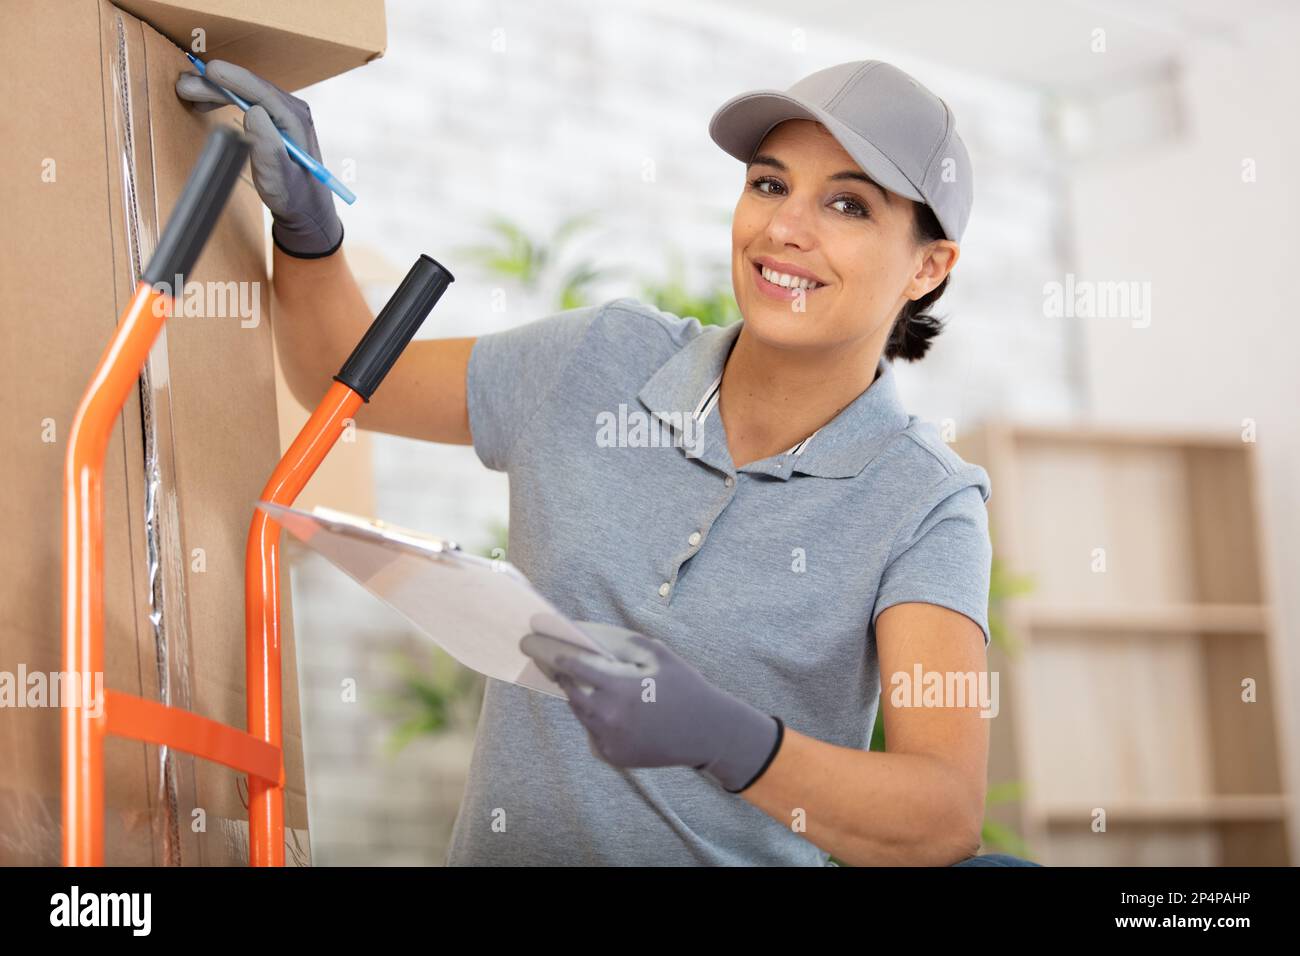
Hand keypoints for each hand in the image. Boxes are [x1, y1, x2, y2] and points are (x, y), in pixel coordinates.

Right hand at [175, 60, 342, 256]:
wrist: (305, 206)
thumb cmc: (293, 195)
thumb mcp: (279, 178)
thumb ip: (269, 147)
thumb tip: (253, 111)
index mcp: (296, 121)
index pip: (262, 92)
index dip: (234, 79)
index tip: (209, 70)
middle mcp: (293, 110)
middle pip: (249, 88)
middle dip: (215, 84)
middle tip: (184, 86)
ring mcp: (284, 112)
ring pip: (245, 91)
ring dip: (216, 89)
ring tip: (188, 92)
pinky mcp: (275, 118)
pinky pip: (246, 99)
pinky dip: (224, 98)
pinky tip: (206, 102)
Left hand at [520, 614, 782, 792]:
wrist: (707, 732)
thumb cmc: (683, 686)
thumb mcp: (656, 653)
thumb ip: (620, 643)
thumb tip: (587, 634)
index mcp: (618, 687)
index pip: (572, 667)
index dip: (551, 653)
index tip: (534, 644)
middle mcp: (608, 716)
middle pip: (570, 692)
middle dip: (560, 675)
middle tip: (548, 661)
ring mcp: (609, 740)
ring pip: (581, 712)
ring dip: (579, 696)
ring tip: (578, 680)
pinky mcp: (612, 756)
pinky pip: (593, 732)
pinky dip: (595, 718)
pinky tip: (610, 709)